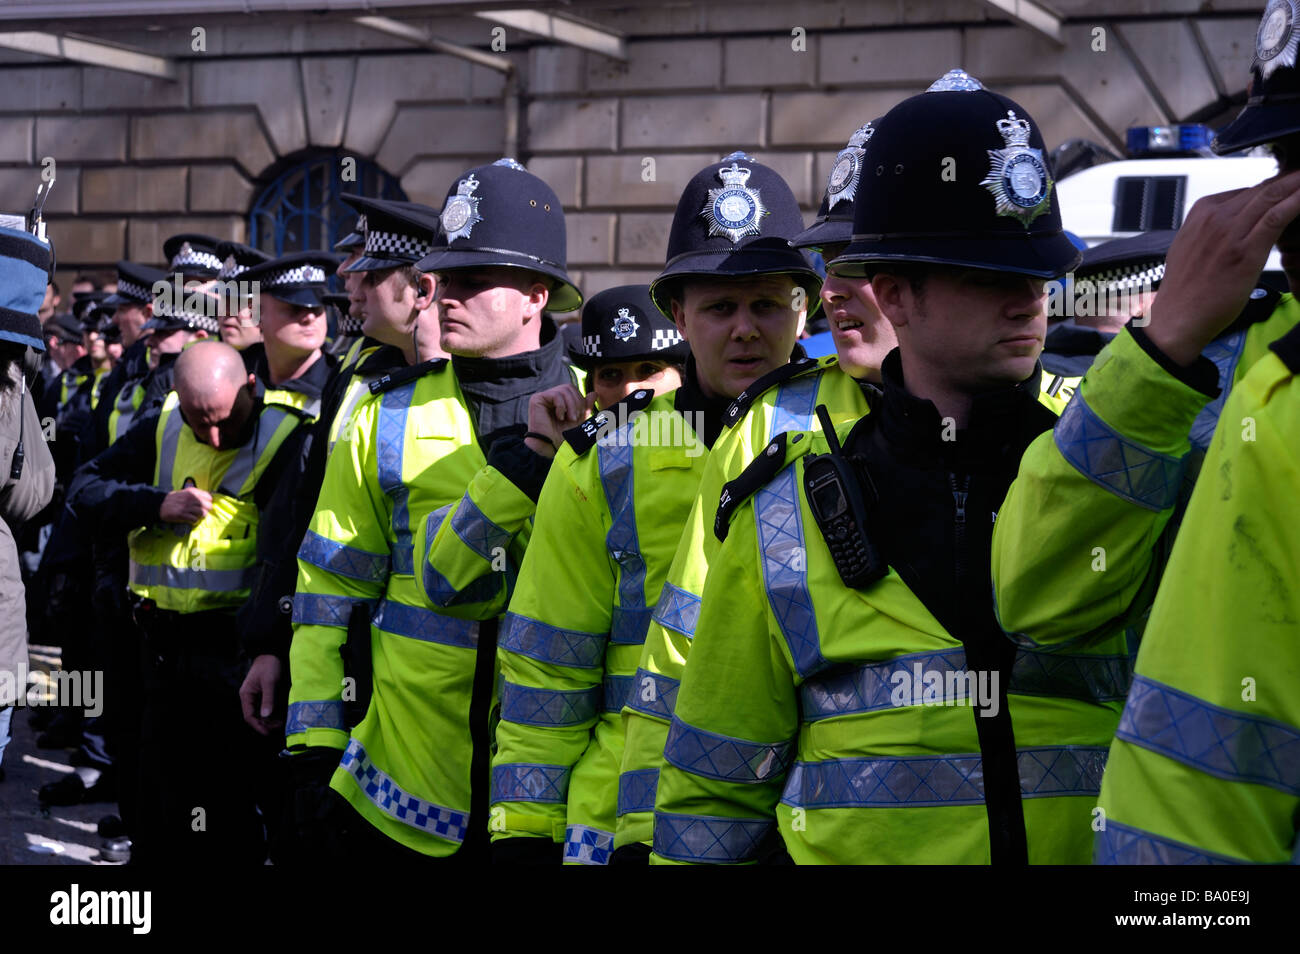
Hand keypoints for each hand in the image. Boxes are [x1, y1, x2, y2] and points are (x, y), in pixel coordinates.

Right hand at [159, 487, 212, 523]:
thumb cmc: (175, 499)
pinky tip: (191, 519)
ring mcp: (187, 507)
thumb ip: (196, 494)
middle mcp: (191, 499)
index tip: (205, 505)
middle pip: (208, 506)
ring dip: (200, 516)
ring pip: (203, 513)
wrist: (160, 504)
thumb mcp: (186, 492)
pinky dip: (194, 521)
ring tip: (196, 516)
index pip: (209, 497)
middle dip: (206, 510)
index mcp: (192, 492)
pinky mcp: (182, 515)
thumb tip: (209, 498)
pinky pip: (195, 519)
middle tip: (201, 512)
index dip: (208, 502)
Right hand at [239, 654, 282, 734]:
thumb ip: (268, 699)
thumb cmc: (269, 666)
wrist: (273, 652)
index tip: (268, 732)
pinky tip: (282, 716)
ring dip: (270, 719)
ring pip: (262, 713)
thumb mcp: (269, 682)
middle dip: (266, 724)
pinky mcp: (266, 694)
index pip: (249, 716)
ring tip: (281, 723)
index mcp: (247, 695)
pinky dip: (274, 713)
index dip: (258, 726)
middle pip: (255, 716)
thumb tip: (266, 716)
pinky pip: (268, 707)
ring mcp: (258, 696)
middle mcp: (251, 698)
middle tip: (278, 727)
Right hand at [525, 384, 593, 457]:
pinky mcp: (536, 400)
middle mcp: (549, 397)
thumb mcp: (579, 420)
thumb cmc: (563, 436)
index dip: (580, 400)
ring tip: (570, 419)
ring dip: (571, 405)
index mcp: (559, 400)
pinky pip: (555, 395)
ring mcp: (542, 398)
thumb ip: (585, 406)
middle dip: (577, 402)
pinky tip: (560, 417)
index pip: (572, 390)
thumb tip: (594, 393)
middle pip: (569, 387)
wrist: (552, 446)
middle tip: (575, 418)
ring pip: (564, 390)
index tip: (581, 415)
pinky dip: (562, 406)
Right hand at [1146, 170, 1299, 365]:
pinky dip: (1297, 201)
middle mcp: (1215, 217)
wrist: (1177, 317)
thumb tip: (1236, 223)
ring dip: (1297, 184)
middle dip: (1290, 179)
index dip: (1272, 188)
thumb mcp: (1190, 247)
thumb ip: (1212, 229)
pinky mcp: (1246, 250)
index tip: (1289, 188)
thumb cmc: (1185, 289)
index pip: (1245, 191)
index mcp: (1201, 213)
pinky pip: (1277, 216)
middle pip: (1262, 188)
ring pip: (1271, 196)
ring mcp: (1230, 232)